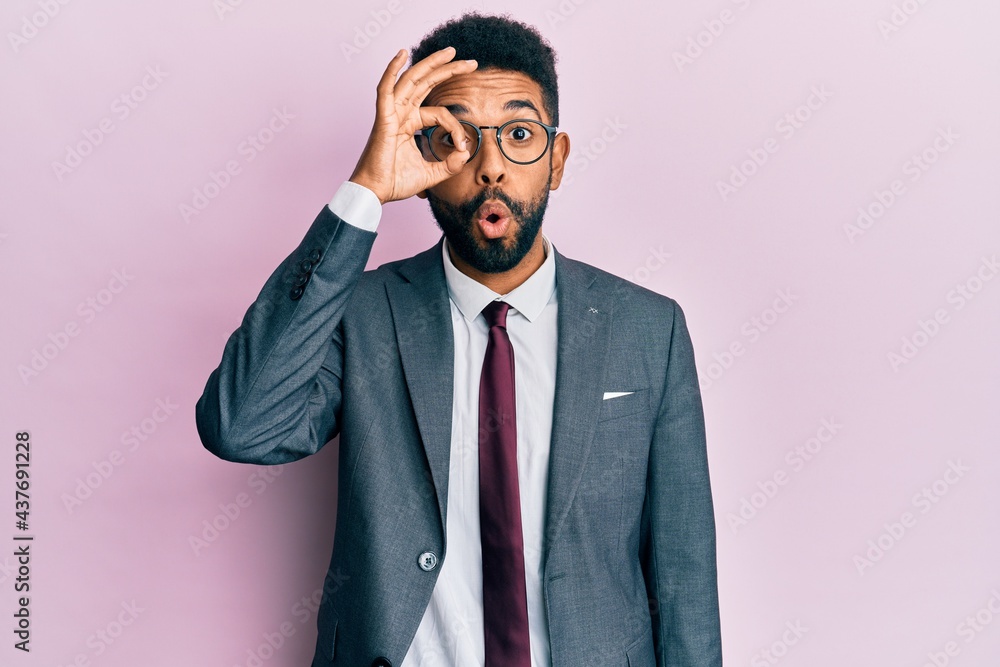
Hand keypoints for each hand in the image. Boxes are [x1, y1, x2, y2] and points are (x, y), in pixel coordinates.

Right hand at [349, 46, 477, 204]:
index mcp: (411, 124)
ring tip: (450, 52)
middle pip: (427, 84)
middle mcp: (401, 113)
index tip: (463, 146)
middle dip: (449, 71)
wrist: (376, 192)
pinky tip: (402, 54)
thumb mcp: (432, 174)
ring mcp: (391, 113)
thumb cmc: (396, 183)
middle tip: (471, 62)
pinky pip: (386, 89)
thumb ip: (450, 165)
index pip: (440, 113)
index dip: (456, 127)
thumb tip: (465, 153)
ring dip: (431, 64)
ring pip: (412, 80)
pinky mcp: (383, 118)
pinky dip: (392, 70)